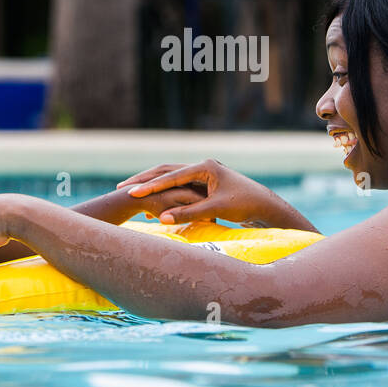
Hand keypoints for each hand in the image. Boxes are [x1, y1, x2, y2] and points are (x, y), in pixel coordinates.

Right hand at [116, 159, 276, 225]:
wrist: (265, 205)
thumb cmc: (244, 205)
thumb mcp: (216, 208)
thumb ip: (190, 213)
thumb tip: (166, 220)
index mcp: (206, 167)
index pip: (172, 176)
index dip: (151, 186)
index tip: (132, 193)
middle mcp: (203, 166)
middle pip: (167, 171)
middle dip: (145, 180)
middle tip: (122, 188)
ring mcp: (204, 172)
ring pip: (171, 175)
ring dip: (152, 183)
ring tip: (130, 191)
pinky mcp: (205, 182)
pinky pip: (178, 183)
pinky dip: (163, 189)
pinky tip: (150, 196)